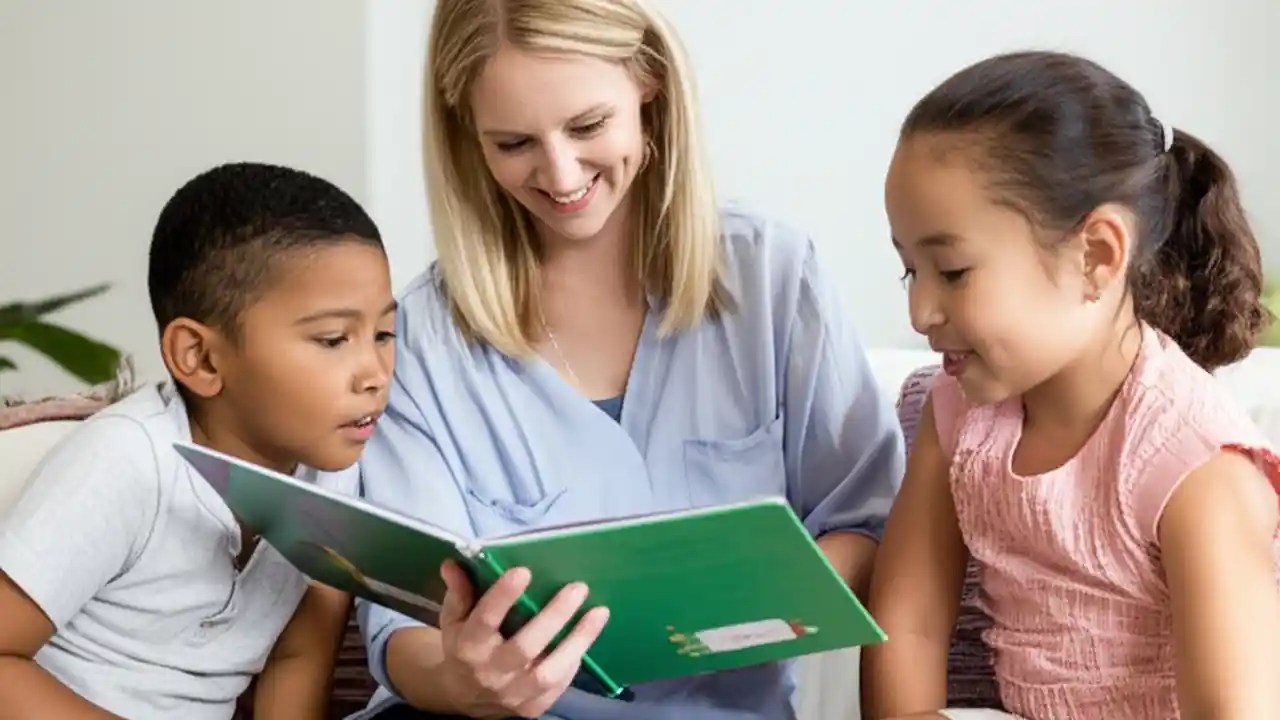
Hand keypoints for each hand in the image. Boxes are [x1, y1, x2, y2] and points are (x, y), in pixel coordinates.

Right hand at [436, 560, 609, 718]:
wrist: (465, 695)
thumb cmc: (464, 646)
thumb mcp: (454, 619)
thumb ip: (459, 592)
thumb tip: (454, 562)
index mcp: (467, 646)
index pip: (484, 620)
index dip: (503, 596)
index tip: (524, 570)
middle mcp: (490, 673)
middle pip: (524, 647)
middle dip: (553, 616)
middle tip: (577, 587)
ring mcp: (513, 694)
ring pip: (549, 672)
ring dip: (577, 641)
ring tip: (599, 612)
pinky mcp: (532, 707)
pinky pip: (559, 685)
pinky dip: (574, 661)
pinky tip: (587, 636)